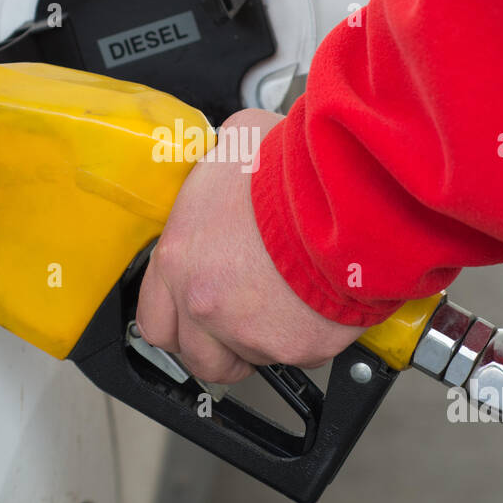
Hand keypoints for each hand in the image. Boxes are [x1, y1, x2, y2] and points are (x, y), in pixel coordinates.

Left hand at [135, 108, 364, 383]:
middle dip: (219, 346)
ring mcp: (247, 330)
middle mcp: (203, 302)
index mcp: (179, 257)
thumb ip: (216, 178)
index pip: (155, 320)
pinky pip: (297, 354)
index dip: (180, 321)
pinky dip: (307, 335)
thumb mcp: (233, 145)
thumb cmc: (294, 165)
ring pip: (249, 357)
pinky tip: (318, 299)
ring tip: (287, 302)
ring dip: (263, 340)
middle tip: (243, 319)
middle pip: (197, 355)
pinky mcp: (294, 346)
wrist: (347, 192)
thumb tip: (227, 168)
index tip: (196, 317)